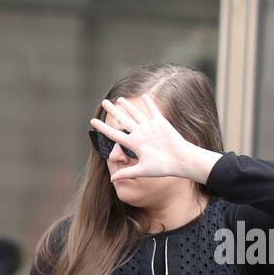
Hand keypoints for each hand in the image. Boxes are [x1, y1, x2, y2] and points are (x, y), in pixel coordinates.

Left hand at [90, 93, 221, 184]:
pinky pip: (154, 110)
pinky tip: (144, 95)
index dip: (103, 128)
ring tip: (119, 99)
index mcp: (134, 144)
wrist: (181, 161)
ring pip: (136, 114)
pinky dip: (149, 103)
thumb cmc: (163, 167)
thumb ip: (126, 172)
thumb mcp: (142, 170)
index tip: (92, 121)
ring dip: (128, 106)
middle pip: (123, 120)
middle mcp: (140, 134)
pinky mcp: (161, 123)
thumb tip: (111, 180)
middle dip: (113, 111)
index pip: (114, 134)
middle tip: (103, 102)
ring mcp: (150, 127)